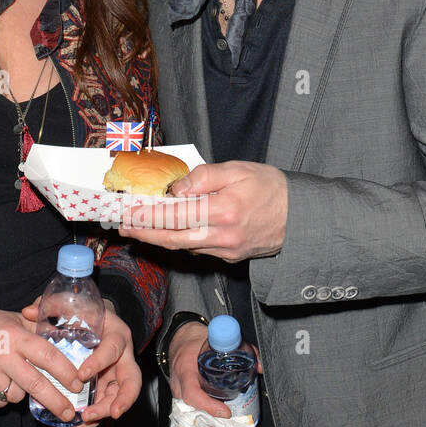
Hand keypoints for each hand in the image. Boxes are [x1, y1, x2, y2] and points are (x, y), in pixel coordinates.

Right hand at [0, 300, 83, 421]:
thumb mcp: (14, 319)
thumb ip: (38, 330)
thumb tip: (68, 341)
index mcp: (13, 335)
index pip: (46, 355)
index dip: (65, 372)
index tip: (77, 384)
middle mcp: (0, 354)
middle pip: (35, 384)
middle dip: (56, 401)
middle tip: (69, 413)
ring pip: (15, 396)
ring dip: (20, 392)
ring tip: (12, 377)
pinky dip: (1, 397)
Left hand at [20, 299, 140, 426]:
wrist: (96, 320)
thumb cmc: (85, 313)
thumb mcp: (72, 304)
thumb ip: (52, 305)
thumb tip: (29, 311)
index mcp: (116, 335)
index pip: (113, 349)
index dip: (99, 362)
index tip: (81, 375)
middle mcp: (123, 357)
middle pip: (131, 380)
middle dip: (122, 398)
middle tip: (104, 412)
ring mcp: (118, 374)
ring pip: (121, 397)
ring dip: (106, 412)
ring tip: (85, 420)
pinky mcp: (110, 386)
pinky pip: (108, 405)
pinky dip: (96, 417)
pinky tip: (78, 425)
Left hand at [118, 161, 287, 262]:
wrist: (301, 216)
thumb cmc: (271, 188)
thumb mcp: (238, 170)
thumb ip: (204, 177)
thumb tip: (176, 188)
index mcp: (224, 211)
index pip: (175, 216)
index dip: (147, 216)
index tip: (128, 212)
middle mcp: (223, 236)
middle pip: (173, 239)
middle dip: (144, 234)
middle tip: (124, 227)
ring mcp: (226, 250)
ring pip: (183, 247)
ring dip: (158, 239)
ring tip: (139, 229)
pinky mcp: (230, 257)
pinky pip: (198, 249)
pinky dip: (180, 241)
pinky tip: (169, 232)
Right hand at [168, 321, 235, 426]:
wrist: (180, 343)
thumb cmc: (196, 344)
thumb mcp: (216, 342)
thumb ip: (239, 350)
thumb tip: (259, 367)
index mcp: (185, 371)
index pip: (191, 394)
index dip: (208, 406)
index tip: (225, 412)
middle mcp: (179, 388)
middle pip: (189, 416)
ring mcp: (179, 398)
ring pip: (189, 423)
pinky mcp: (182, 404)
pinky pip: (191, 422)